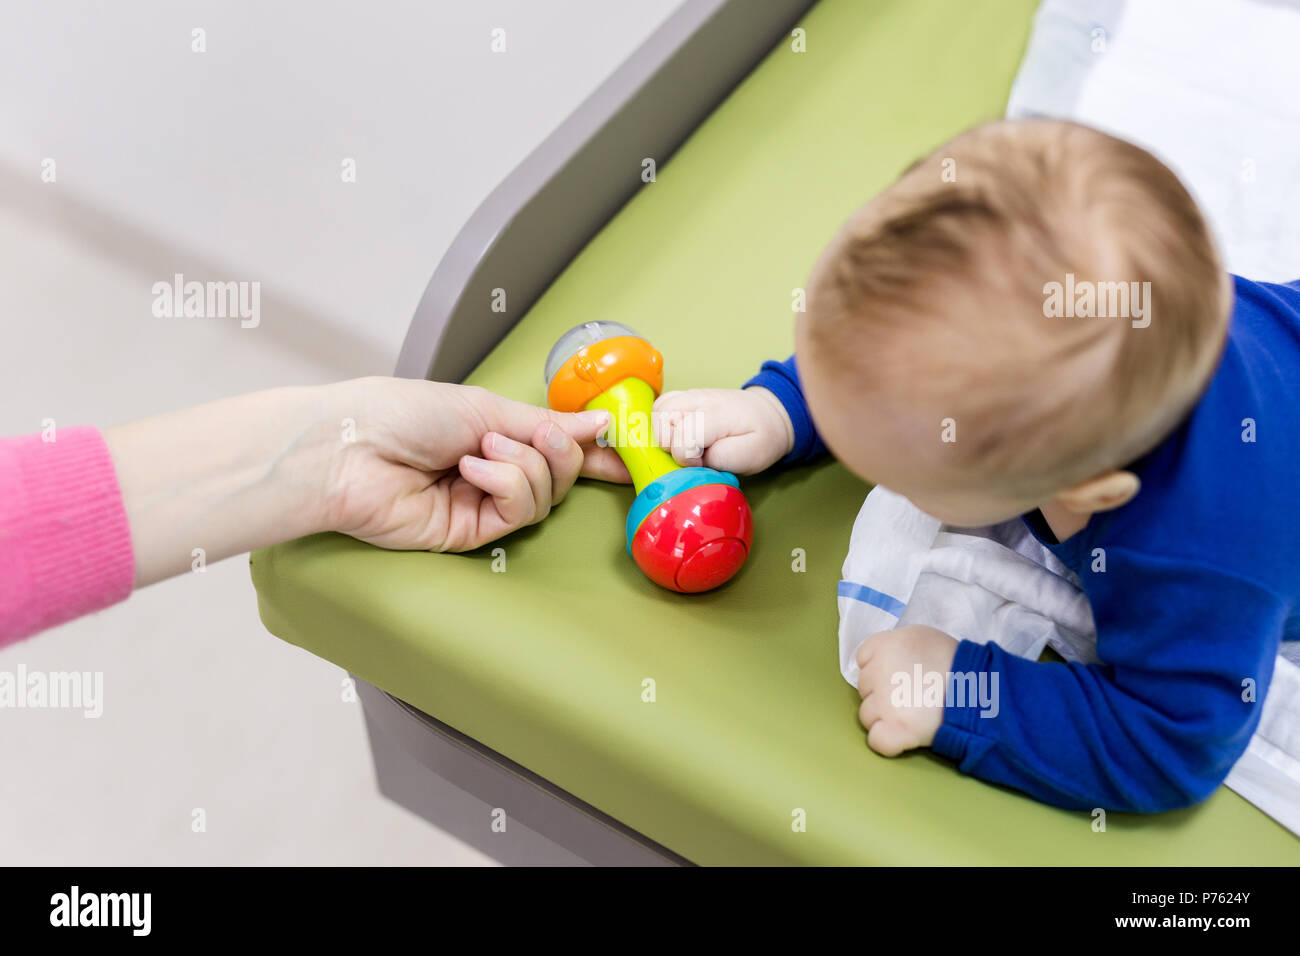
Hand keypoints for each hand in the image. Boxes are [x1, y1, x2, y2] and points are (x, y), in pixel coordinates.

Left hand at [105, 377, 625, 585]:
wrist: (347, 447)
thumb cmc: (398, 414)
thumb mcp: (482, 406)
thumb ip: (543, 424)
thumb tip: (598, 426)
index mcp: (491, 436)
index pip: (555, 448)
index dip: (594, 452)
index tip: (632, 449)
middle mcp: (490, 473)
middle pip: (559, 475)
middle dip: (557, 451)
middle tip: (537, 434)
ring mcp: (481, 506)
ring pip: (543, 497)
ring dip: (524, 466)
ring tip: (482, 449)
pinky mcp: (470, 534)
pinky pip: (517, 513)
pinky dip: (506, 485)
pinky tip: (474, 469)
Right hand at [650, 386, 793, 474]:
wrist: (767, 414)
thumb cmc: (760, 437)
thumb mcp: (751, 455)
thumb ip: (722, 460)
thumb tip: (697, 460)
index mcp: (717, 414)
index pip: (683, 436)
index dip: (687, 458)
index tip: (702, 462)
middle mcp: (699, 399)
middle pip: (662, 419)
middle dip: (671, 444)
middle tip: (693, 454)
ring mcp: (689, 395)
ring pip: (657, 411)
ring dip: (663, 434)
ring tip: (684, 444)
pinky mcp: (683, 398)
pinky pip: (659, 407)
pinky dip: (661, 423)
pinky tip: (677, 434)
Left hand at [855, 625, 958, 755]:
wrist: (979, 688)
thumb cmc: (955, 661)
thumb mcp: (923, 637)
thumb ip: (898, 646)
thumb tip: (888, 660)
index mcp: (885, 645)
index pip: (864, 659)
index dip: (879, 668)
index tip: (900, 675)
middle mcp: (878, 672)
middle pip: (865, 688)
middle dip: (883, 693)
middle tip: (913, 695)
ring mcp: (884, 702)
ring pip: (868, 715)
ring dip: (885, 718)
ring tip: (914, 714)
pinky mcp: (895, 729)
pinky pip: (877, 740)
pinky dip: (887, 742)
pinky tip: (903, 737)